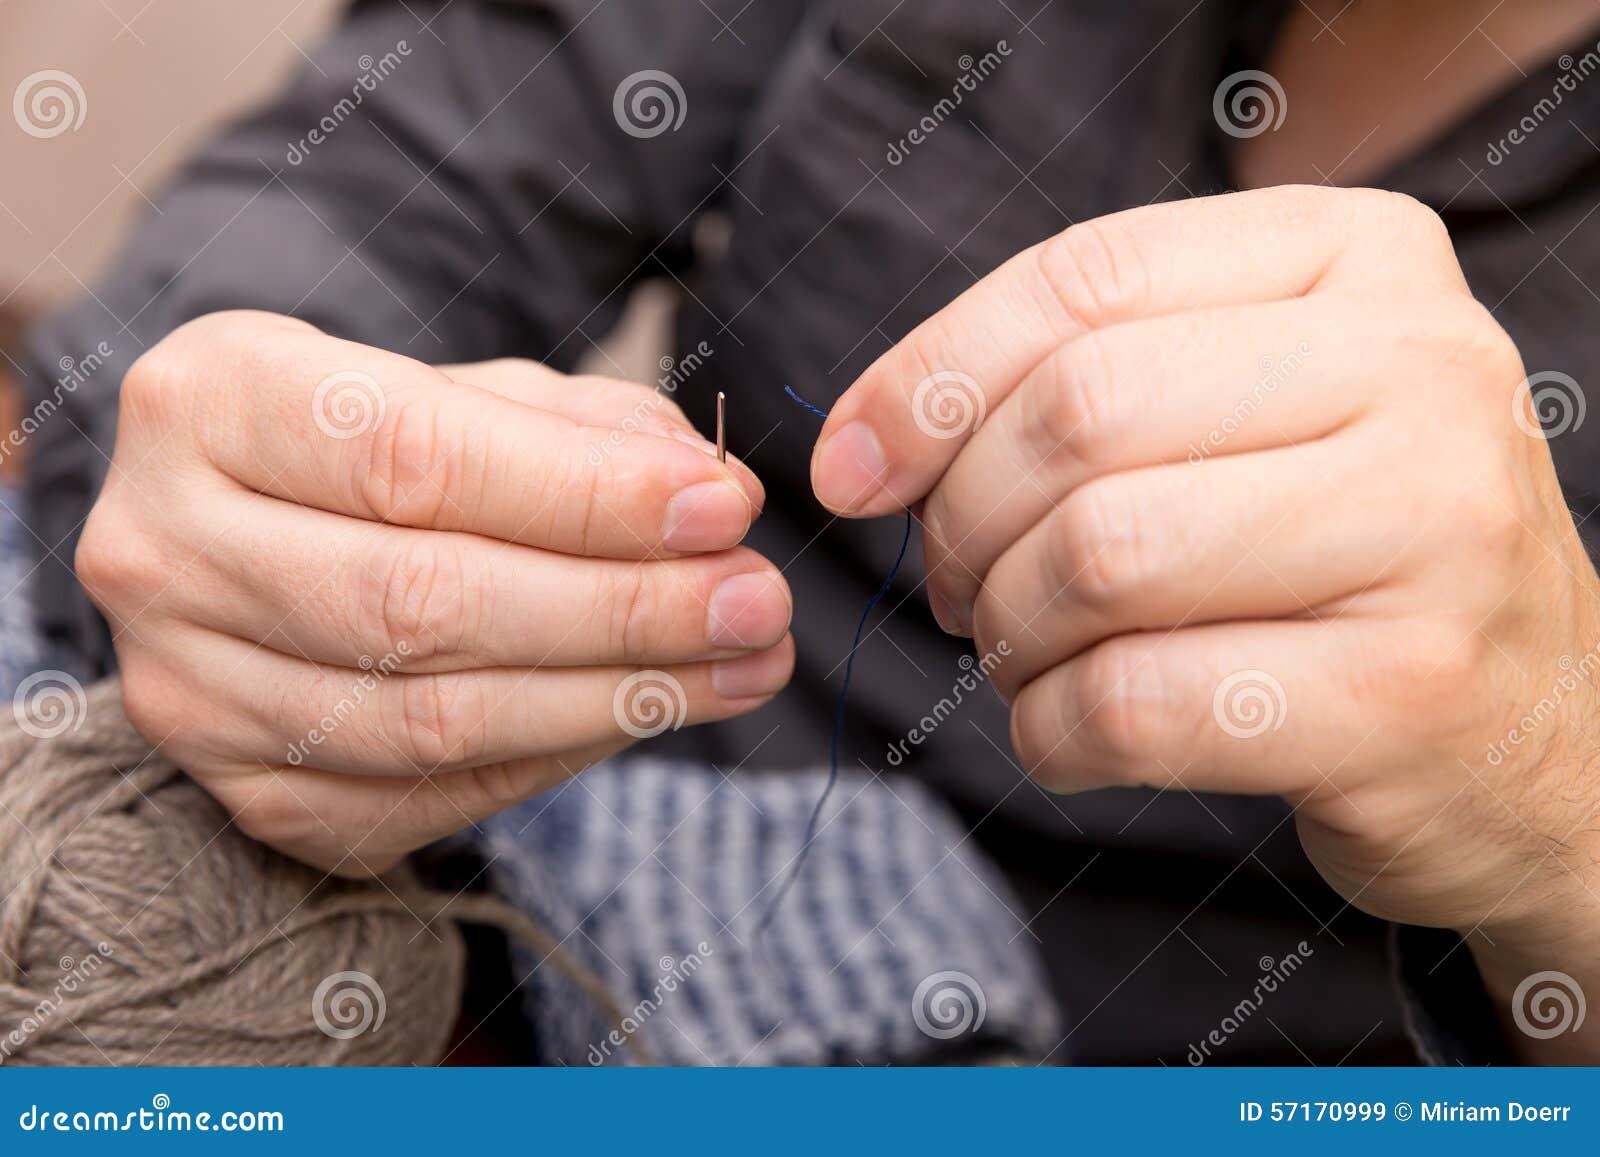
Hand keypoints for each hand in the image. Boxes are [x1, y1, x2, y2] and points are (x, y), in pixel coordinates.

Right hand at [78, 311, 792, 874]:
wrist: (253, 531)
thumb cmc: (378, 443)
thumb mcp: (469, 393)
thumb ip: (587, 433)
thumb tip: (717, 498)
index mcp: (210, 402)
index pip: (415, 459)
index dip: (584, 495)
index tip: (720, 509)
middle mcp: (163, 549)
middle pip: (422, 603)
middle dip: (621, 610)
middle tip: (756, 602)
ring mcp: (190, 689)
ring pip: (431, 720)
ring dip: (618, 700)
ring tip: (744, 666)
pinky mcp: (244, 790)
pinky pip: (430, 794)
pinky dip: (562, 756)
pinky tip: (654, 711)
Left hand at [813, 186, 1599, 1060]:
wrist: (1533, 731)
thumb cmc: (1339, 554)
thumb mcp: (1245, 410)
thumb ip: (1075, 381)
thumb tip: (860, 448)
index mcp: (1362, 258)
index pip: (1083, 281)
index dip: (927, 380)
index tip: (850, 470)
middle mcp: (1421, 367)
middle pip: (1080, 417)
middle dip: (965, 521)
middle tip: (956, 587)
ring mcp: (1435, 528)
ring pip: (1099, 558)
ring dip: (1006, 631)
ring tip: (1020, 655)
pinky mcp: (1408, 692)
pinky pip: (1135, 702)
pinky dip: (1049, 731)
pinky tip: (1064, 731)